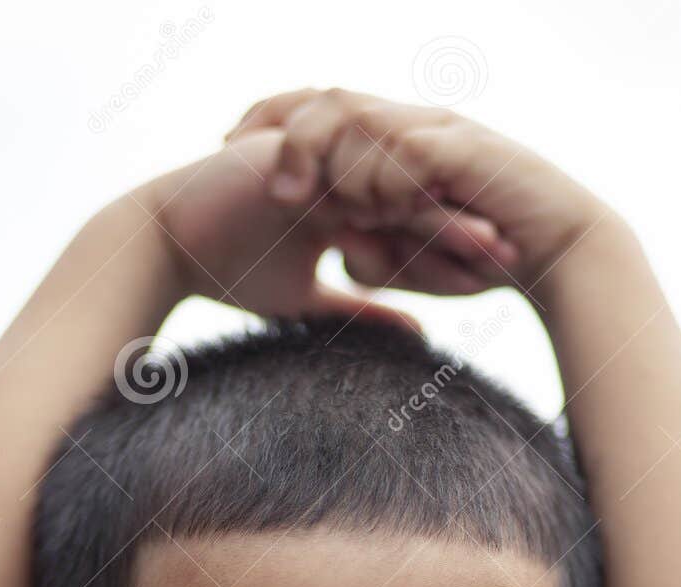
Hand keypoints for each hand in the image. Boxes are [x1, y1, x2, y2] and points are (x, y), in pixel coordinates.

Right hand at [146, 123, 514, 319]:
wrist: (165, 245)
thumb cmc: (227, 271)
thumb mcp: (309, 303)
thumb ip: (363, 310)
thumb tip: (420, 336)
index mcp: (346, 200)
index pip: (412, 223)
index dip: (453, 248)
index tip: (497, 278)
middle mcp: (339, 174)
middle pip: (414, 200)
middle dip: (463, 227)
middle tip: (515, 253)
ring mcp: (319, 161)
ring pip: (392, 187)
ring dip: (439, 213)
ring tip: (487, 242)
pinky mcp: (297, 156)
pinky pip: (349, 179)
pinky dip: (385, 200)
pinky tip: (423, 220)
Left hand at [224, 87, 608, 296]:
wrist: (557, 253)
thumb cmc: (485, 256)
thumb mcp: (413, 261)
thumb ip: (375, 252)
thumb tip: (341, 255)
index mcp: (392, 139)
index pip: (320, 107)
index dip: (270, 119)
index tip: (228, 146)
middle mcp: (412, 122)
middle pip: (331, 99)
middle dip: (283, 133)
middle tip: (252, 169)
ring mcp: (439, 132)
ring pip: (362, 120)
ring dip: (328, 160)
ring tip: (307, 197)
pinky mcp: (466, 153)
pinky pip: (407, 152)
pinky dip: (379, 180)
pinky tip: (367, 208)